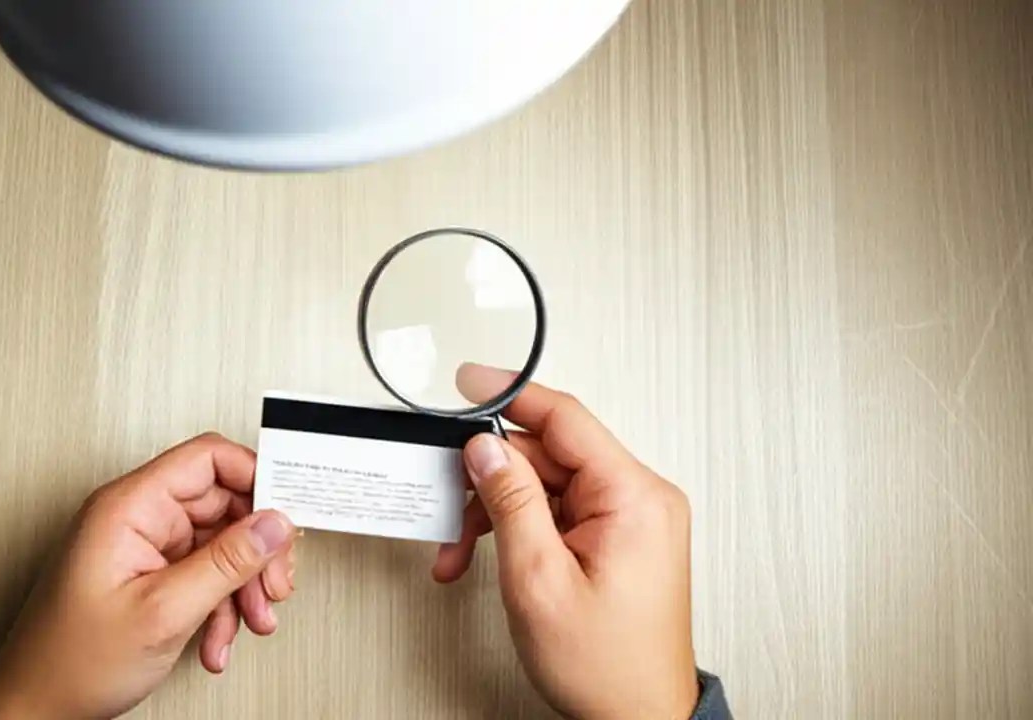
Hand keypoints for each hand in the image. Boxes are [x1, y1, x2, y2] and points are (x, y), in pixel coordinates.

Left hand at [0, 433, 298, 719]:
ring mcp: (143, 546)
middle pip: (223, 505)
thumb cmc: (70, 662)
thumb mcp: (164, 610)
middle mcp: (137, 517)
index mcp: (129, 506)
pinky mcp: (149, 574)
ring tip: (248, 622)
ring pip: (220, 545)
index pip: (208, 459)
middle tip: (273, 586)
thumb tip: (273, 524)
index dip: (256, 478)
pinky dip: (220, 606)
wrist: (35, 708)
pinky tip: (217, 639)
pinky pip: (204, 574)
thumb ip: (226, 562)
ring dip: (241, 588)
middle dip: (255, 551)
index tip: (287, 513)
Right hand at [435, 365, 697, 719]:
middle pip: (549, 455)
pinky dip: (520, 529)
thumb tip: (487, 448)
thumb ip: (511, 502)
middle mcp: (640, 499)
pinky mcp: (619, 537)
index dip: (511, 395)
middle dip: (490, 482)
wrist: (639, 719)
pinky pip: (560, 510)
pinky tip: (491, 555)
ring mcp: (632, 518)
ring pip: (547, 485)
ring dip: (497, 513)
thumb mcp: (538, 581)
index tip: (468, 381)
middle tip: (449, 504)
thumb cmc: (607, 668)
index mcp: (634, 498)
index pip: (566, 418)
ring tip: (461, 552)